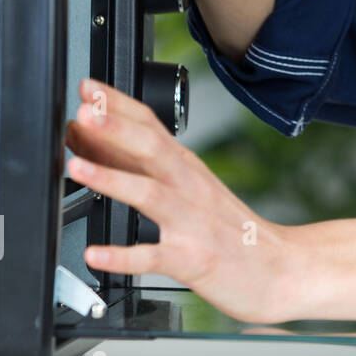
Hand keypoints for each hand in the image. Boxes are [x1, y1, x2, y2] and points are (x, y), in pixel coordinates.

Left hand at [65, 77, 296, 323]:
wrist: (278, 268)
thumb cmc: (230, 229)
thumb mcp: (190, 189)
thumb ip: (142, 168)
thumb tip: (91, 142)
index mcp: (188, 168)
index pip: (152, 125)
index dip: (119, 104)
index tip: (87, 87)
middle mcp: (190, 189)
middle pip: (154, 149)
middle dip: (117, 128)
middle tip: (83, 112)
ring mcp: (192, 223)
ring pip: (151, 194)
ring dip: (112, 178)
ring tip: (77, 167)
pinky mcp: (192, 259)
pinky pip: (154, 256)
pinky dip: (123, 255)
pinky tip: (96, 254)